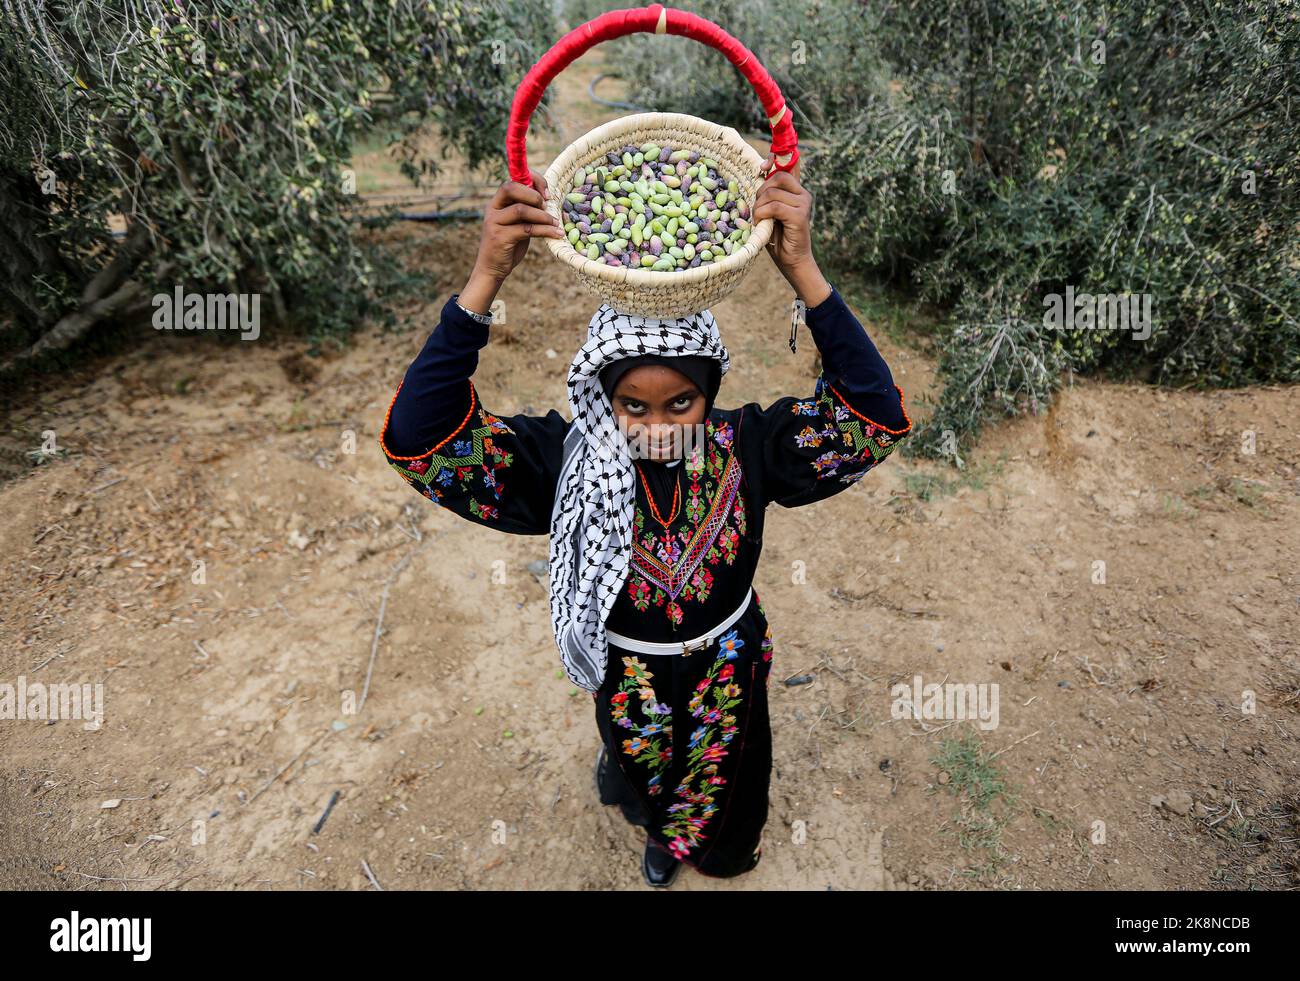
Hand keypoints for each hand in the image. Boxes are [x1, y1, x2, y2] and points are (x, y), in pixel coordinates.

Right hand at [471, 169, 566, 284]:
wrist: (492, 269)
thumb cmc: (508, 244)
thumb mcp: (516, 223)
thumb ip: (525, 210)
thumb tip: (547, 198)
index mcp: (497, 202)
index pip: (512, 181)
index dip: (532, 181)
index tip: (548, 193)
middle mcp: (493, 209)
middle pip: (512, 188)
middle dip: (534, 195)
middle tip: (547, 206)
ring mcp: (494, 223)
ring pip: (520, 209)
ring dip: (542, 215)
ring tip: (555, 223)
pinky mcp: (500, 238)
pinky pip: (527, 229)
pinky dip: (545, 230)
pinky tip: (556, 234)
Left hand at [753, 149, 814, 276]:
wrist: (792, 261)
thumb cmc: (778, 237)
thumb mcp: (770, 212)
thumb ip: (768, 195)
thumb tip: (759, 173)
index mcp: (796, 190)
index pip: (788, 165)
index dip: (775, 158)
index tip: (761, 167)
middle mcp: (802, 194)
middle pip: (777, 177)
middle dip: (761, 191)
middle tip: (757, 209)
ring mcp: (803, 203)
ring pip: (772, 193)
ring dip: (759, 207)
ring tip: (758, 220)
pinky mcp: (800, 215)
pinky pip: (775, 206)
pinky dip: (762, 214)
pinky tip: (760, 224)